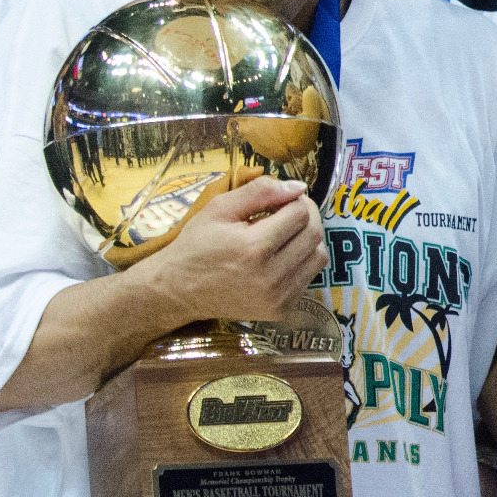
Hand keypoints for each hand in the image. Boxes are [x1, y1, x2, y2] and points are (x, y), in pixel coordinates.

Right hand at [145, 177, 328, 322]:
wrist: (177, 290)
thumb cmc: (196, 245)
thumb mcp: (219, 208)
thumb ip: (260, 191)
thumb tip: (299, 187)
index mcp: (253, 248)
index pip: (300, 213)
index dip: (294, 200)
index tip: (280, 201)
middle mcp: (270, 276)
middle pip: (314, 234)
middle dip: (306, 216)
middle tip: (287, 212)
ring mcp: (277, 297)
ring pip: (319, 256)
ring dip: (308, 239)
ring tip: (284, 234)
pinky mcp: (280, 310)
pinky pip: (309, 278)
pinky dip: (301, 262)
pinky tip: (280, 257)